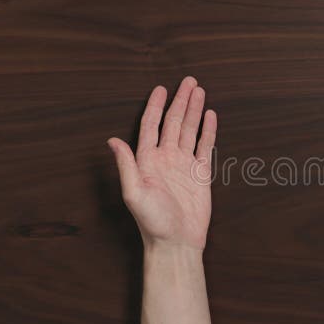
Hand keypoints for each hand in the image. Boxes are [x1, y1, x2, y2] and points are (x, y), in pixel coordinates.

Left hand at [108, 76, 216, 250]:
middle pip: (173, 123)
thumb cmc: (152, 222)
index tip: (161, 88)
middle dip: (180, 101)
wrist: (176, 242)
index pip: (151, 126)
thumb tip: (112, 140)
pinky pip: (205, 147)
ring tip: (199, 91)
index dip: (155, 106)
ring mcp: (184, 165)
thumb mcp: (134, 193)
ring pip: (189, 130)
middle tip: (188, 81)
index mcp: (148, 160)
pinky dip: (208, 130)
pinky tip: (210, 116)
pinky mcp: (200, 174)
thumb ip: (126, 165)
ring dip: (194, 111)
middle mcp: (166, 158)